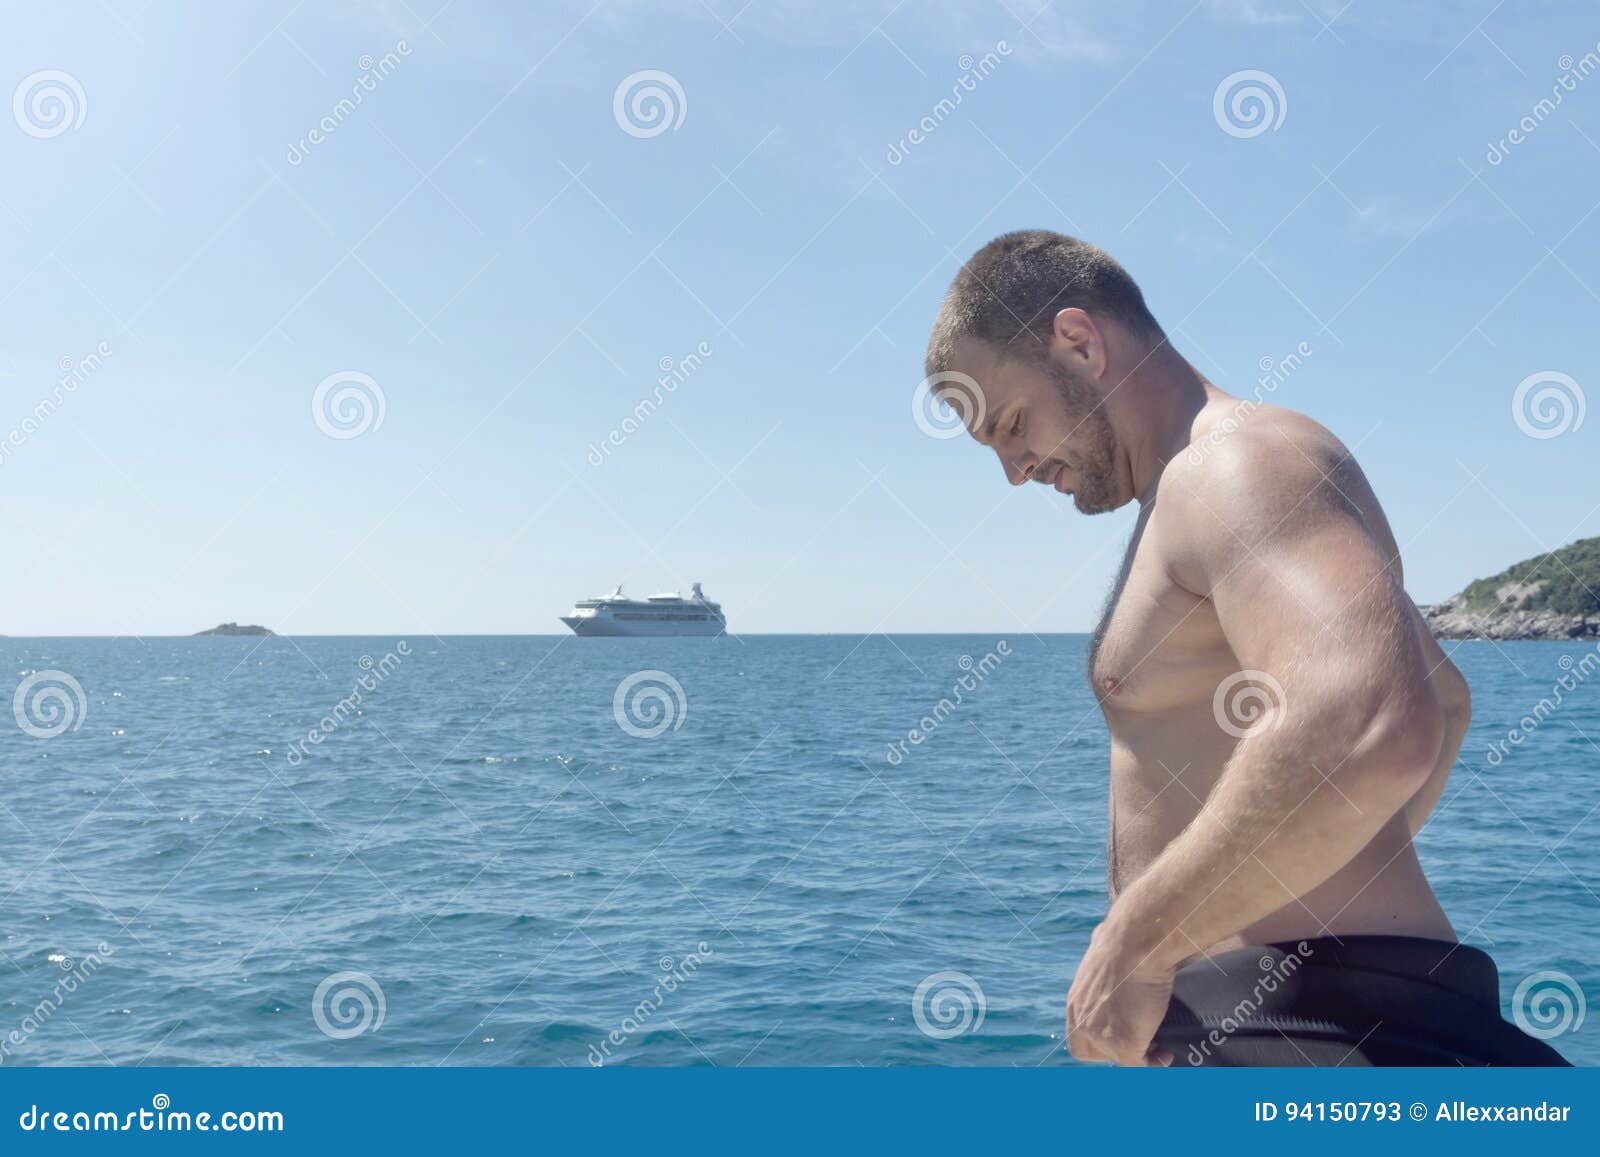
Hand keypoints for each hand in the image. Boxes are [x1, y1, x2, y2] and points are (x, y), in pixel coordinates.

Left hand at [1065, 922, 1176, 1065]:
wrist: (1136, 943)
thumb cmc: (1127, 941)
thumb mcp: (1104, 954)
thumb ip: (1103, 966)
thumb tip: (1105, 943)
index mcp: (1076, 1001)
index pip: (1077, 1036)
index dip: (1095, 1042)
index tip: (1116, 1036)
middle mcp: (1082, 1021)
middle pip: (1091, 1053)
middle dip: (1113, 1052)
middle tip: (1138, 1044)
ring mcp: (1101, 1035)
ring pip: (1118, 1058)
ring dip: (1137, 1056)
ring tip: (1157, 1049)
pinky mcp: (1124, 1044)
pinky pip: (1140, 1065)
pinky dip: (1154, 1064)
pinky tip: (1165, 1055)